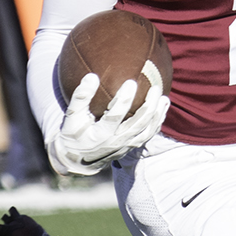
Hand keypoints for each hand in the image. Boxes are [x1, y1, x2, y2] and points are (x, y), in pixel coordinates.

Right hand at [47, 69, 169, 176]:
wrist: (77, 159)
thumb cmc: (73, 132)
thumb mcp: (72, 116)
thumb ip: (81, 97)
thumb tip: (92, 76)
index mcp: (100, 134)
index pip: (115, 116)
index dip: (124, 100)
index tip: (131, 82)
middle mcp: (115, 142)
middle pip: (137, 124)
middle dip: (148, 106)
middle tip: (155, 88)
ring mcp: (125, 146)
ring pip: (146, 132)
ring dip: (157, 115)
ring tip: (164, 98)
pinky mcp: (131, 147)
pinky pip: (147, 136)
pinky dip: (156, 123)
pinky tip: (162, 109)